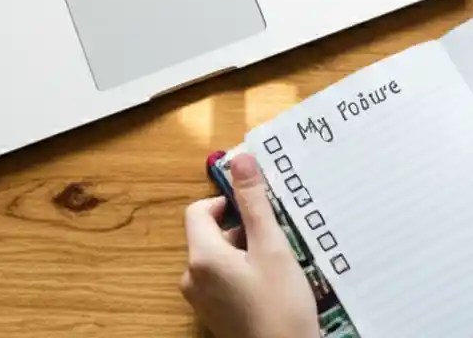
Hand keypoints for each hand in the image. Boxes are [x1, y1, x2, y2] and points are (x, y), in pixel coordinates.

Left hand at [180, 154, 317, 337]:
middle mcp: (192, 276)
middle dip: (242, 229)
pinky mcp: (214, 314)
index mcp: (201, 257)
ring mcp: (201, 299)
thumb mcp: (272, 248)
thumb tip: (240, 159)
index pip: (198, 210)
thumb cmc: (280, 307)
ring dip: (246, 252)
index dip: (225, 202)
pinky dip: (244, 273)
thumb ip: (254, 203)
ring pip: (219, 257)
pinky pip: (223, 279)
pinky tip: (271, 284)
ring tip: (278, 265)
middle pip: (210, 234)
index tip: (256, 208)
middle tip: (276, 240)